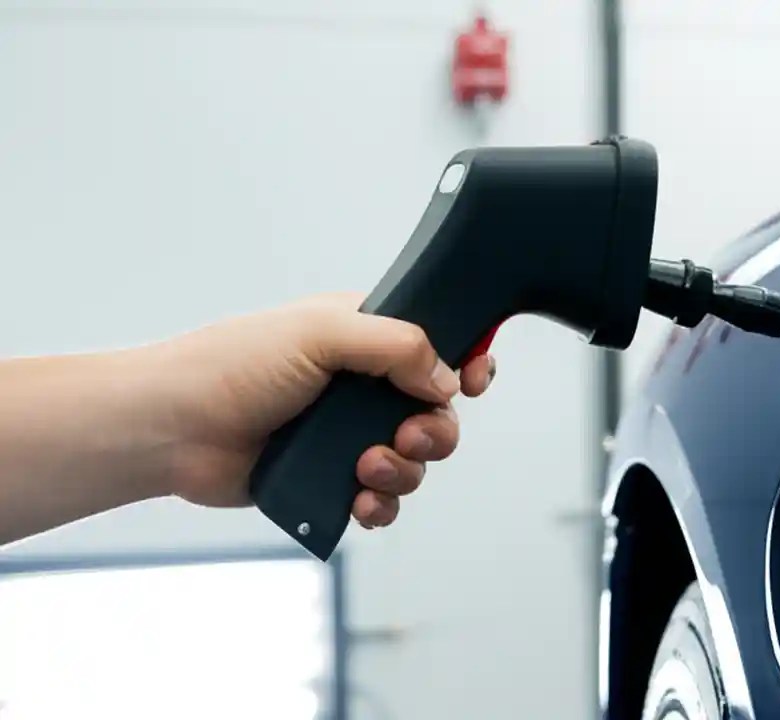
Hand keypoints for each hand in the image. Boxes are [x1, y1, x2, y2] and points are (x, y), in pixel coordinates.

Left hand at [147, 292, 495, 528]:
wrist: (172, 430)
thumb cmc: (231, 366)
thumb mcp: (321, 332)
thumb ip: (396, 344)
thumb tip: (445, 379)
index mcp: (366, 336)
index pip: (439, 344)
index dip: (466, 363)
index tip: (472, 382)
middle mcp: (364, 385)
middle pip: (437, 411)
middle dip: (434, 430)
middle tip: (407, 436)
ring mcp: (348, 434)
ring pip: (415, 461)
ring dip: (403, 470)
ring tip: (365, 468)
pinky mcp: (331, 479)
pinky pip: (383, 500)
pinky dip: (382, 505)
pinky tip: (361, 501)